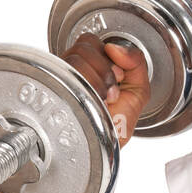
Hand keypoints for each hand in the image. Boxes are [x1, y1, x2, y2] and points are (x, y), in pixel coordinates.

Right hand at [59, 33, 149, 147]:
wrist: (101, 151)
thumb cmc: (116, 127)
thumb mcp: (139, 91)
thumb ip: (137, 62)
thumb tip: (116, 47)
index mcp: (94, 67)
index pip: (96, 41)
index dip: (112, 57)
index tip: (119, 78)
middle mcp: (74, 70)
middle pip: (86, 44)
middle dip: (106, 69)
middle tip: (111, 91)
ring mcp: (61, 77)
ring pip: (78, 54)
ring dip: (99, 78)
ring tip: (102, 98)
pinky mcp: (52, 85)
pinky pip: (70, 67)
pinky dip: (89, 83)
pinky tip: (93, 99)